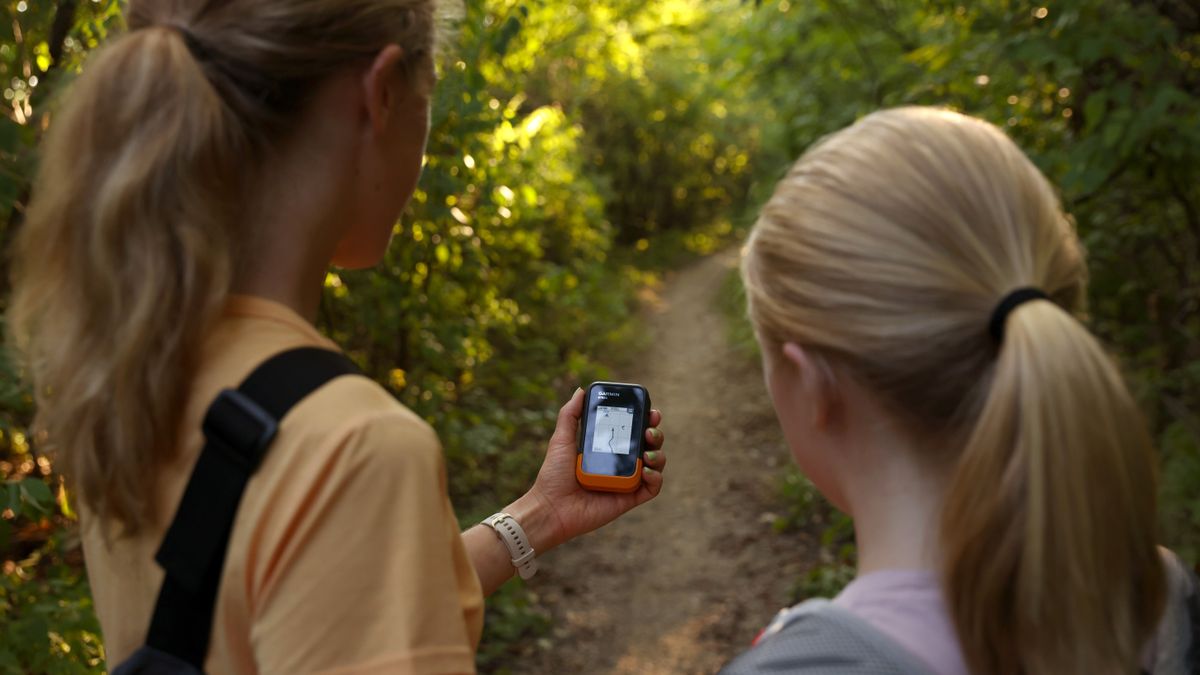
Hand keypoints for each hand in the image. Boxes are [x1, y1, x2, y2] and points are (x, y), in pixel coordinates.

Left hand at [515, 388, 666, 551]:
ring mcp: (626, 481)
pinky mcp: (629, 499)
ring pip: (656, 464)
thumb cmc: (553, 475)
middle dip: (656, 434)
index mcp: (607, 447)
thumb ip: (570, 415)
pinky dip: (656, 478)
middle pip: (649, 445)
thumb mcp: (561, 439)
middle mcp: (620, 463)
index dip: (645, 419)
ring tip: (648, 452)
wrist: (550, 507)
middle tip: (649, 430)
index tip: (649, 410)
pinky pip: (652, 488)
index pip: (633, 430)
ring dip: (659, 454)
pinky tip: (646, 471)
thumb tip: (581, 390)